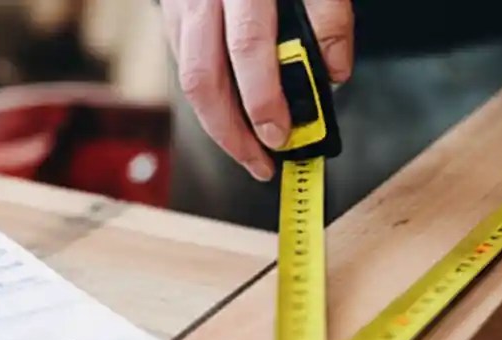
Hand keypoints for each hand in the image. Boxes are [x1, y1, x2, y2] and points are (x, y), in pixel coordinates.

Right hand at [161, 0, 353, 180]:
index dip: (263, 98)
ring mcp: (180, 2)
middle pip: (204, 79)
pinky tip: (232, 113)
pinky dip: (209, 96)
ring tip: (249, 149)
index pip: (247, 48)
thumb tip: (331, 74)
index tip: (282, 135)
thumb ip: (329, 15)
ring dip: (218, 123)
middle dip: (231, 133)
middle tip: (261, 163)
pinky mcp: (170, 10)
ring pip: (189, 78)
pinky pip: (185, 64)